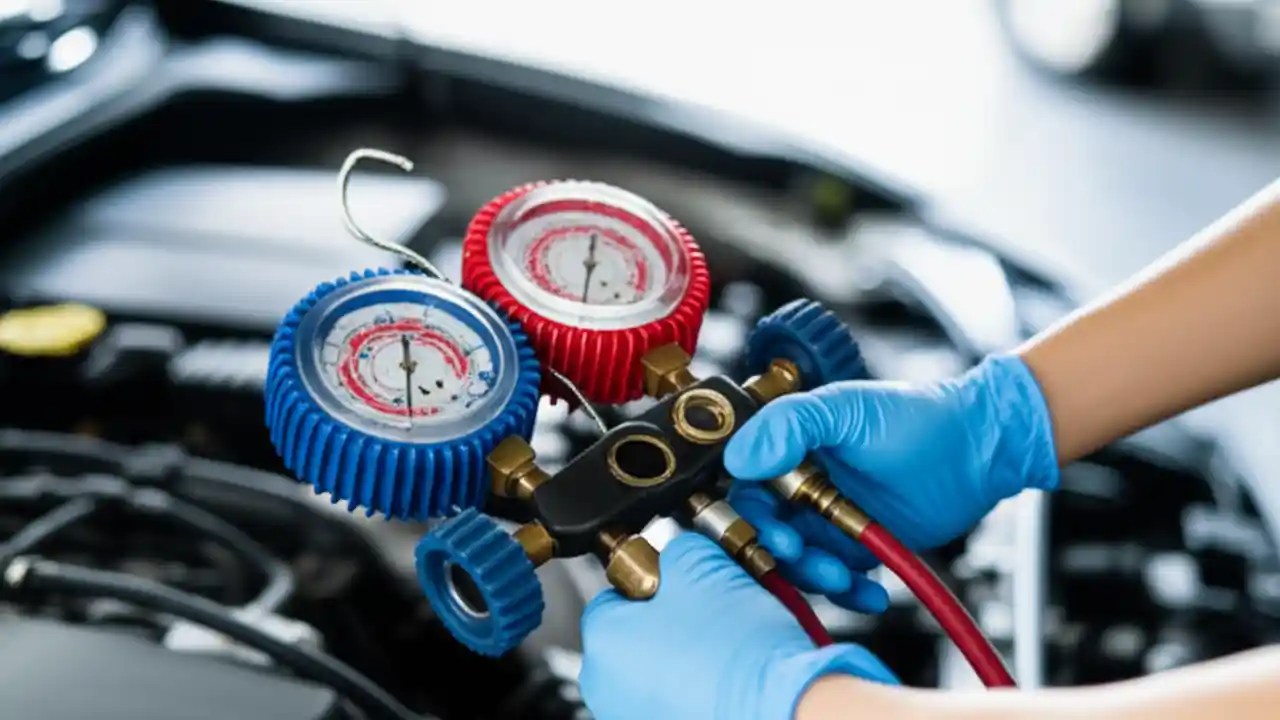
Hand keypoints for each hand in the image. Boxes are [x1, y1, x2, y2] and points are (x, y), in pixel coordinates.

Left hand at [579, 533, 896, 719]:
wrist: (783, 707)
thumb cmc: (741, 650)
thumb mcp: (703, 563)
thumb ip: (677, 549)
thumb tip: (676, 552)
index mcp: (602, 639)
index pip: (620, 590)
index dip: (661, 580)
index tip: (687, 582)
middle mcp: (605, 686)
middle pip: (639, 631)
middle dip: (676, 617)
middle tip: (715, 610)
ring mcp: (633, 716)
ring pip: (661, 666)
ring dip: (690, 652)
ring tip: (730, 646)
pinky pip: (680, 698)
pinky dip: (701, 687)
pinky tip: (731, 677)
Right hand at [725, 354, 1058, 611]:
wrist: (977, 449)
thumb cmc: (915, 417)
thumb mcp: (845, 408)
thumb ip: (788, 424)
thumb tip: (738, 458)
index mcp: (785, 448)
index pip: (743, 488)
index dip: (749, 514)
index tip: (773, 526)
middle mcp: (799, 486)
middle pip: (763, 532)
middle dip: (779, 550)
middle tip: (801, 552)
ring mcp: (826, 520)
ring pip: (797, 563)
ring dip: (813, 576)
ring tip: (842, 574)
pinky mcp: (855, 548)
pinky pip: (839, 584)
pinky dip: (851, 596)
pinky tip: (871, 593)